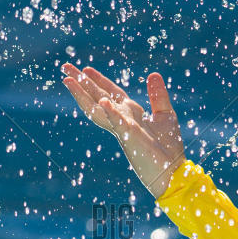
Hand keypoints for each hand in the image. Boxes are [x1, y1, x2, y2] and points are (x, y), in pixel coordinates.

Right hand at [62, 63, 185, 197]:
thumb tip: (153, 74)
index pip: (111, 93)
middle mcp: (122, 119)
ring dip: (82, 95)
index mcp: (130, 113)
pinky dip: (110, 112)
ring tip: (69, 80)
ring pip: (98, 109)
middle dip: (82, 82)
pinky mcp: (131, 137)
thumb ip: (158, 95)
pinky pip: (118, 123)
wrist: (172, 171)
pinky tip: (102, 101)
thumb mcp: (165, 114)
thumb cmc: (169, 147)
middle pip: (98, 96)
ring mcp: (124, 128)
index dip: (98, 80)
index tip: (85, 69)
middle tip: (65, 67)